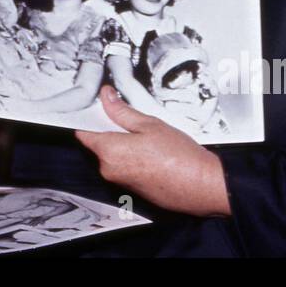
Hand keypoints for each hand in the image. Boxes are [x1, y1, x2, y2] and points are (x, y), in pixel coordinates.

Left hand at [75, 85, 230, 217]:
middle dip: (110, 130)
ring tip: (147, 137)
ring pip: (112, 156)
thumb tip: (106, 97)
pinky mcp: (132, 190)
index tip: (98, 106)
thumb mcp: (149, 124)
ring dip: (122, 144)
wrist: (202, 186)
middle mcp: (109, 170)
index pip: (83, 132)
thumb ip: (122, 111)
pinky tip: (151, 152)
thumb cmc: (179, 156)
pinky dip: (132, 158)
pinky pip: (124, 168)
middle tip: (131, 119)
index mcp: (109, 151)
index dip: (89, 117)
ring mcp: (120, 182)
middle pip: (98, 144)